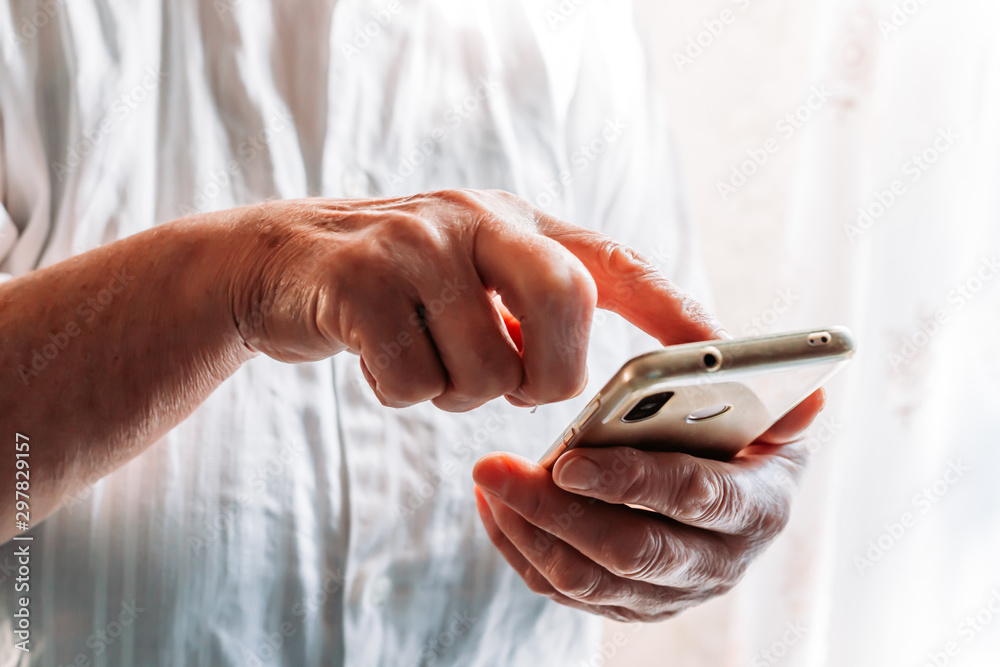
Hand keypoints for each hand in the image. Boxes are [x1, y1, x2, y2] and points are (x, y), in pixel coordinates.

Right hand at [225, 189, 723, 411]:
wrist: (273, 267)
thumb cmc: (392, 287)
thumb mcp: (469, 275)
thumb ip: (529, 304)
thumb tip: (588, 377)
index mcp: (514, 222)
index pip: (611, 259)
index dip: (671, 304)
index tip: (722, 349)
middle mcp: (474, 220)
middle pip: (565, 302)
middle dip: (549, 373)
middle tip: (517, 386)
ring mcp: (415, 244)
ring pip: (486, 367)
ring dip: (458, 390)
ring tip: (424, 356)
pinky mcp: (357, 283)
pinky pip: (415, 383)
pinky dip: (403, 393)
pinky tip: (378, 356)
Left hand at [473, 389, 825, 620]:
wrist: (738, 480)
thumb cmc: (743, 424)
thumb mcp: (764, 396)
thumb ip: (764, 381)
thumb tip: (802, 394)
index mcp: (758, 503)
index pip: (694, 496)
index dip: (631, 481)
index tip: (569, 459)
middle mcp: (721, 560)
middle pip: (632, 552)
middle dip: (556, 512)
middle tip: (496, 470)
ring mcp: (674, 590)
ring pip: (590, 582)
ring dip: (530, 533)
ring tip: (490, 481)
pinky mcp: (634, 602)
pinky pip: (568, 592)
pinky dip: (522, 552)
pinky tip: (495, 508)